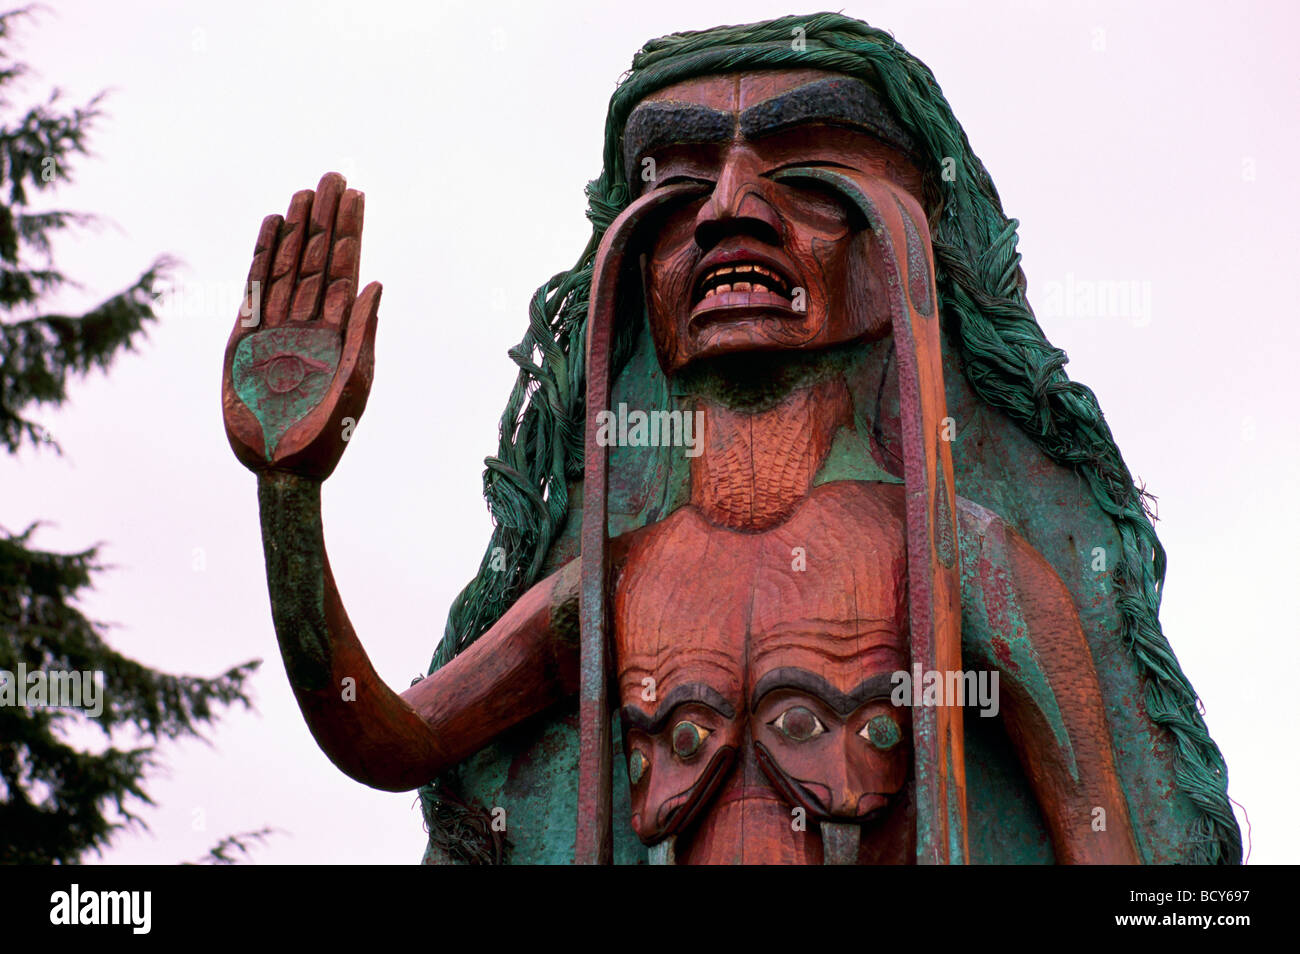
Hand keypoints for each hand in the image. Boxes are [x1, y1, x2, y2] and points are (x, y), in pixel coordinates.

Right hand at [222, 172, 381, 478]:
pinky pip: (255, 288)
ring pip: (288, 266)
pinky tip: (272, 227)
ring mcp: (278, 326)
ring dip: (296, 230)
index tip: (357, 196)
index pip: (347, 270)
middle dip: (326, 219)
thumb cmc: (327, 434)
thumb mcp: (355, 383)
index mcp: (341, 333)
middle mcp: (310, 323)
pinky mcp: (246, 337)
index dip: (351, 233)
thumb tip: (375, 283)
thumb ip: (361, 333)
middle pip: (318, 259)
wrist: (284, 467)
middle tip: (333, 176)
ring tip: (304, 193)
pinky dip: (263, 256)